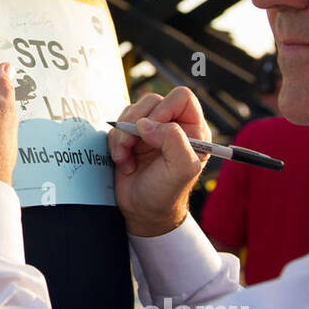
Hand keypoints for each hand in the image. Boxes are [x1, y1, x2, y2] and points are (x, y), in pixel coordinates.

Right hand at [109, 87, 210, 236]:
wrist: (143, 211)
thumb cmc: (167, 192)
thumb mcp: (180, 168)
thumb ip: (173, 140)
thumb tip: (146, 124)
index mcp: (193, 129)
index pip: (181, 97)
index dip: (165, 109)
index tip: (153, 129)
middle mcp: (171, 125)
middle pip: (152, 100)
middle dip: (137, 123)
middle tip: (135, 144)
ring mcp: (149, 130)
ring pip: (132, 111)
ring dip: (124, 134)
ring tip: (126, 157)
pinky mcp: (130, 137)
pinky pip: (117, 126)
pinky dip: (116, 143)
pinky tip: (124, 162)